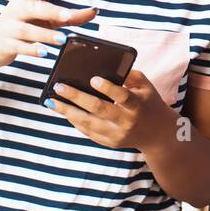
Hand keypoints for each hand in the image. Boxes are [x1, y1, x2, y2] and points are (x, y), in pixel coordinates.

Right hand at [0, 0, 97, 78]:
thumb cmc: (23, 27)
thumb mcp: (45, 20)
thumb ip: (69, 16)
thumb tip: (95, 11)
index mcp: (25, 0)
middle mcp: (15, 10)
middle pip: (33, 8)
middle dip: (51, 11)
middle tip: (68, 16)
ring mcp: (8, 28)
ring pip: (27, 30)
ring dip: (45, 35)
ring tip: (62, 40)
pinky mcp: (4, 44)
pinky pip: (18, 46)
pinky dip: (31, 49)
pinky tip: (44, 52)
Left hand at [46, 69, 175, 151]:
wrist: (157, 133)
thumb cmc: (148, 102)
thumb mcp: (146, 86)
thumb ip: (129, 75)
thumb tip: (103, 67)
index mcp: (138, 104)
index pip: (122, 96)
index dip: (108, 88)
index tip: (93, 79)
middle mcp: (127, 121)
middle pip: (99, 109)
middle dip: (77, 97)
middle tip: (59, 87)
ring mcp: (116, 134)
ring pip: (88, 123)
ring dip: (67, 111)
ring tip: (52, 101)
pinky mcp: (108, 142)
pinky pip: (87, 131)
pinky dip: (74, 120)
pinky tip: (64, 111)